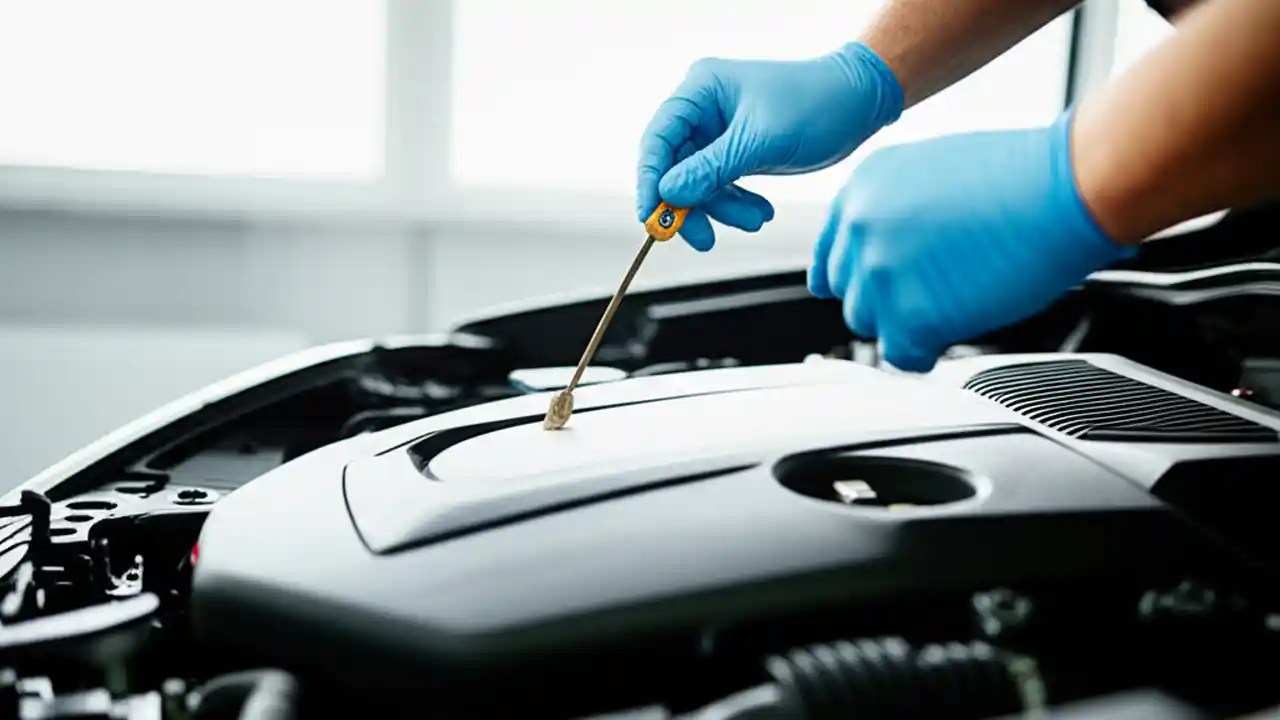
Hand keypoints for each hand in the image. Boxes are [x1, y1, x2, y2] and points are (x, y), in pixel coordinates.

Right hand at [637, 42, 902, 250]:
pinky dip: (738, 205)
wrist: (860, 104)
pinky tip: (761, 213)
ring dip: (723, 209)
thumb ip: (710, 170)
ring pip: (699, 184)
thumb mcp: (759, 142)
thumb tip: (667, 195)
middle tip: (703, 238)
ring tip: (755, 219)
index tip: (652, 218)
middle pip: (674, 168)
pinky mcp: (737, 152)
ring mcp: (719, 132)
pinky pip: (722, 187)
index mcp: (701, 90)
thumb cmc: (815, 105)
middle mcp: (704, 109)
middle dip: (692, 205)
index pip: (658, 138)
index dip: (650, 181)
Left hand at [808, 111, 1136, 372]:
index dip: (861, 277)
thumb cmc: (1021, 177)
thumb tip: (884, 252)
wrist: (1067, 189)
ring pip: (870, 325)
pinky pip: (902, 355)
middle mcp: (861, 228)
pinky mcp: (910, 315)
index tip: (885, 286)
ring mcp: (881, 273)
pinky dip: (928, 350)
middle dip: (887, 298)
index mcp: (862, 189)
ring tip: (954, 300)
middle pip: (849, 293)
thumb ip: (893, 211)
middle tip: (933, 290)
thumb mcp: (930, 171)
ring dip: (908, 322)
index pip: (831, 257)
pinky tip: (957, 325)